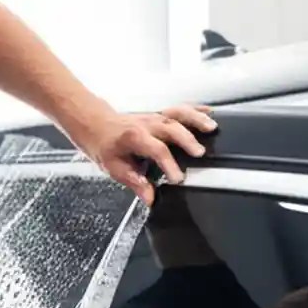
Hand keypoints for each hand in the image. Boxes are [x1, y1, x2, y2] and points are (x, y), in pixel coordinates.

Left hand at [73, 104, 217, 205]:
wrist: (96, 125)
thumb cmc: (104, 146)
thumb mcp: (114, 168)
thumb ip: (134, 182)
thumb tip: (150, 198)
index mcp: (134, 138)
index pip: (156, 150)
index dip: (169, 164)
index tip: (178, 178)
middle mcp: (146, 124)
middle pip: (170, 128)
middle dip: (186, 140)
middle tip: (200, 153)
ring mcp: (154, 117)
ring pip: (177, 114)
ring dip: (196, 119)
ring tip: (212, 128)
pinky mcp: (159, 115)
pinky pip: (179, 109)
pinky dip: (195, 109)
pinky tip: (209, 112)